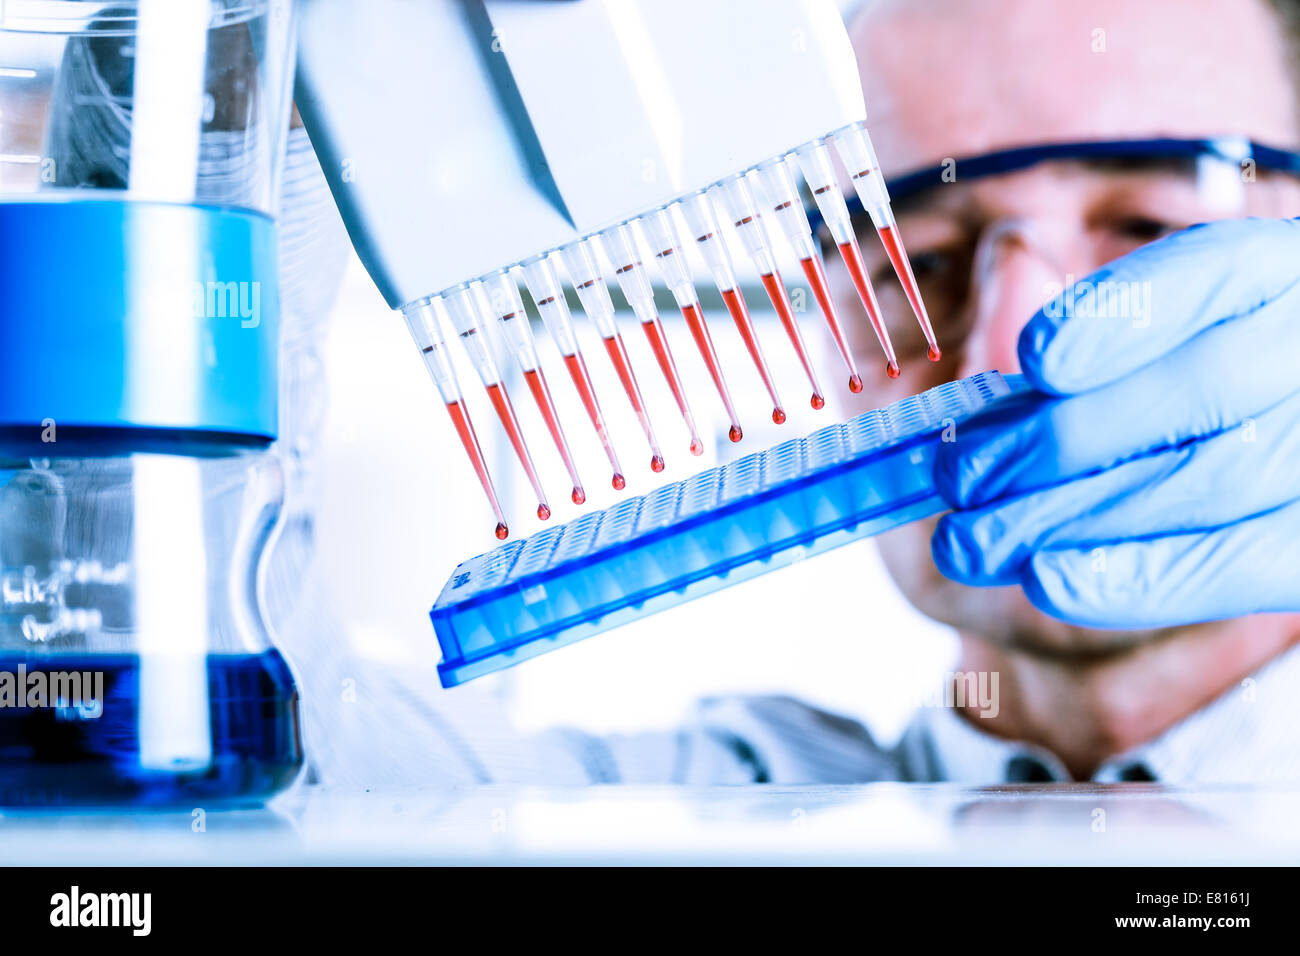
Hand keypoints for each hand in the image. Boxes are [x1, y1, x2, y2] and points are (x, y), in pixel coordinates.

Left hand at [931, 217, 1299, 629]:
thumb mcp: (1119, 349)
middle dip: (1062, 438)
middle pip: (1207, 387)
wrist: (1236, 477)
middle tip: (958, 479)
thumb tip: (996, 315)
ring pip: (1218, 480)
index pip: (1219, 272)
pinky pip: (1241, 565)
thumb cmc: (1148, 405)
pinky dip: (1136, 578)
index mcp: (1275, 276)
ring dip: (1073, 515)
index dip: (1125, 315)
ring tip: (969, 542)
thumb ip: (1073, 337)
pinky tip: (1043, 580)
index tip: (1033, 358)